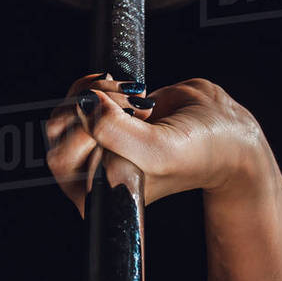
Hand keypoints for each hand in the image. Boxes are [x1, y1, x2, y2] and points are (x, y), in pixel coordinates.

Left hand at [44, 74, 271, 215]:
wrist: (225, 128)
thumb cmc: (198, 152)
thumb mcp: (157, 151)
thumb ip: (116, 133)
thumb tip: (85, 102)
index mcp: (100, 195)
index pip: (62, 163)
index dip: (86, 138)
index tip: (125, 132)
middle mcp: (92, 171)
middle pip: (56, 135)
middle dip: (90, 112)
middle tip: (130, 111)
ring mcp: (95, 142)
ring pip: (63, 112)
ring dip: (94, 95)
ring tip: (133, 103)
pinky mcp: (102, 115)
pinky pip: (77, 94)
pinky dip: (96, 84)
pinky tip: (123, 91)